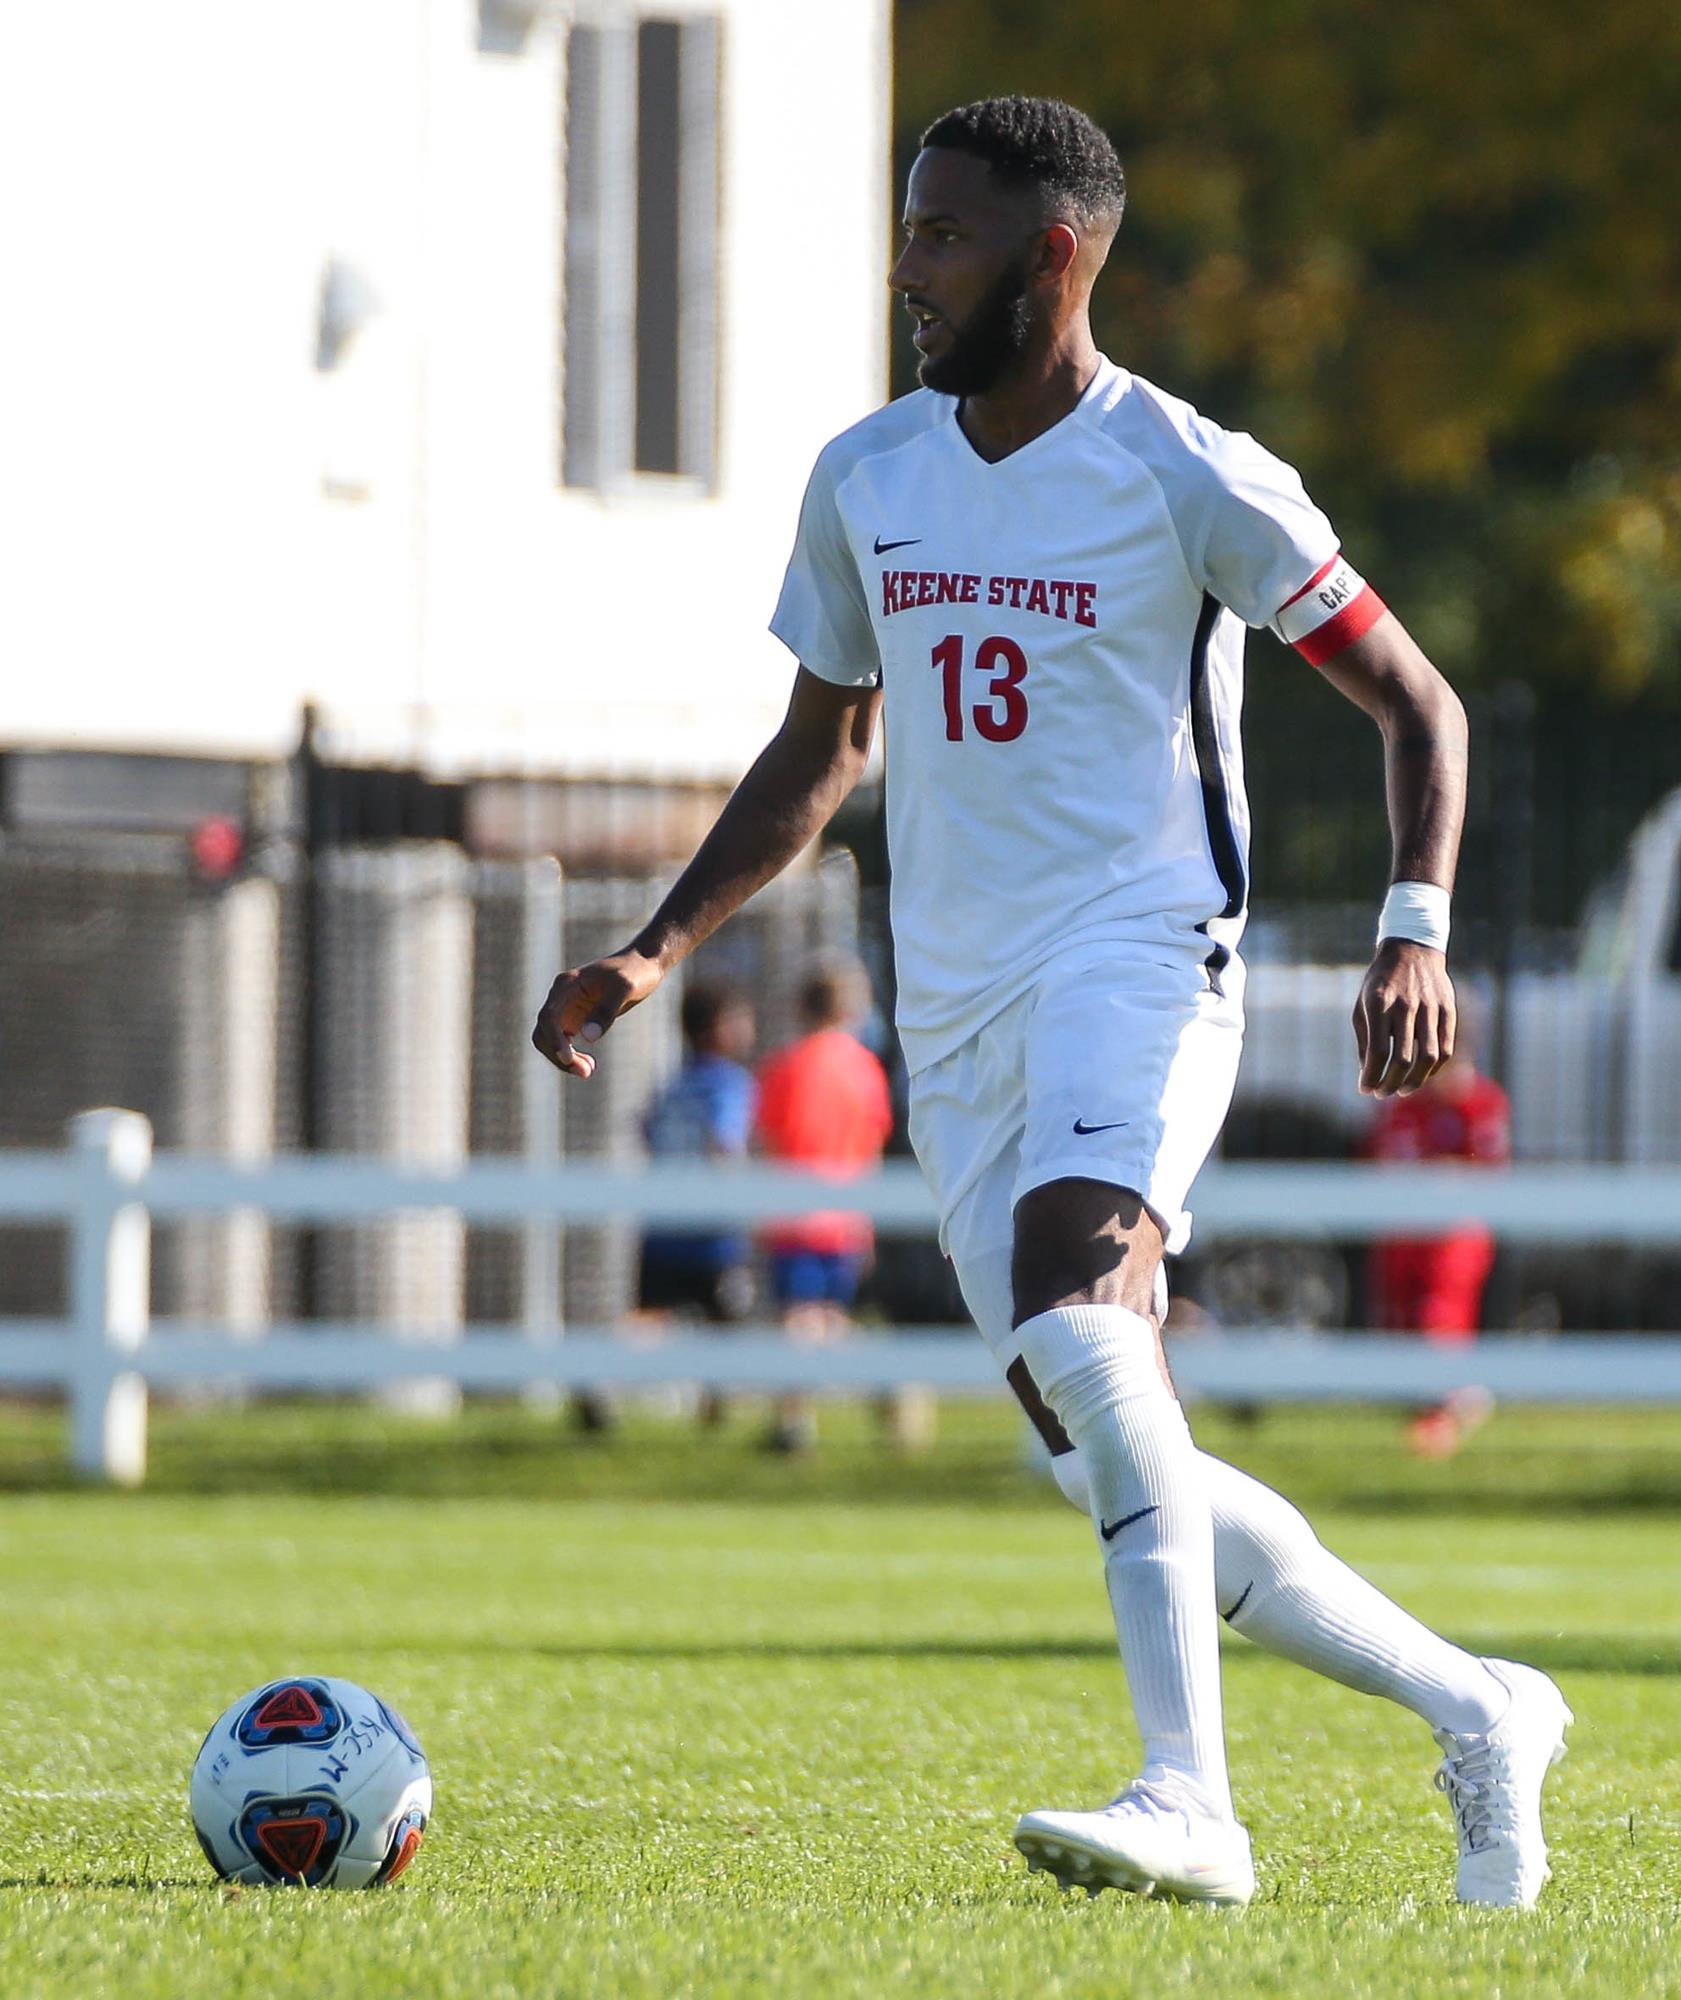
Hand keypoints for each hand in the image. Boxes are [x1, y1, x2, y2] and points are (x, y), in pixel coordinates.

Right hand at [531, 948, 662, 1078]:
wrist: (643, 966)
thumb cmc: (635, 972)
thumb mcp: (625, 988)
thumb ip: (606, 1010)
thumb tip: (588, 1038)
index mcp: (566, 985)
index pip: (549, 1017)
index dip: (554, 1040)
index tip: (567, 1059)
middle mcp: (560, 997)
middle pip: (543, 1032)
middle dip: (558, 1055)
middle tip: (586, 1072)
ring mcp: (566, 1009)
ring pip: (550, 1041)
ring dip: (563, 1059)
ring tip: (588, 1071)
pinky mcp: (575, 1019)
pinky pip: (562, 1043)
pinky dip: (571, 1057)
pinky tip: (589, 1065)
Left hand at [1353, 939, 1455, 1097]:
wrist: (1411, 950)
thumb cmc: (1380, 984)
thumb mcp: (1362, 1007)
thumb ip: (1364, 1041)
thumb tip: (1368, 1075)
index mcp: (1379, 1004)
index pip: (1378, 1051)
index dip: (1371, 1076)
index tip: (1366, 1089)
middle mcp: (1406, 1006)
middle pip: (1402, 1059)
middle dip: (1391, 1083)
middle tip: (1382, 1094)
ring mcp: (1430, 1008)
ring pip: (1428, 1057)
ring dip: (1415, 1081)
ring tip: (1403, 1090)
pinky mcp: (1449, 1010)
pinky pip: (1445, 1048)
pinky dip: (1434, 1068)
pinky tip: (1421, 1075)